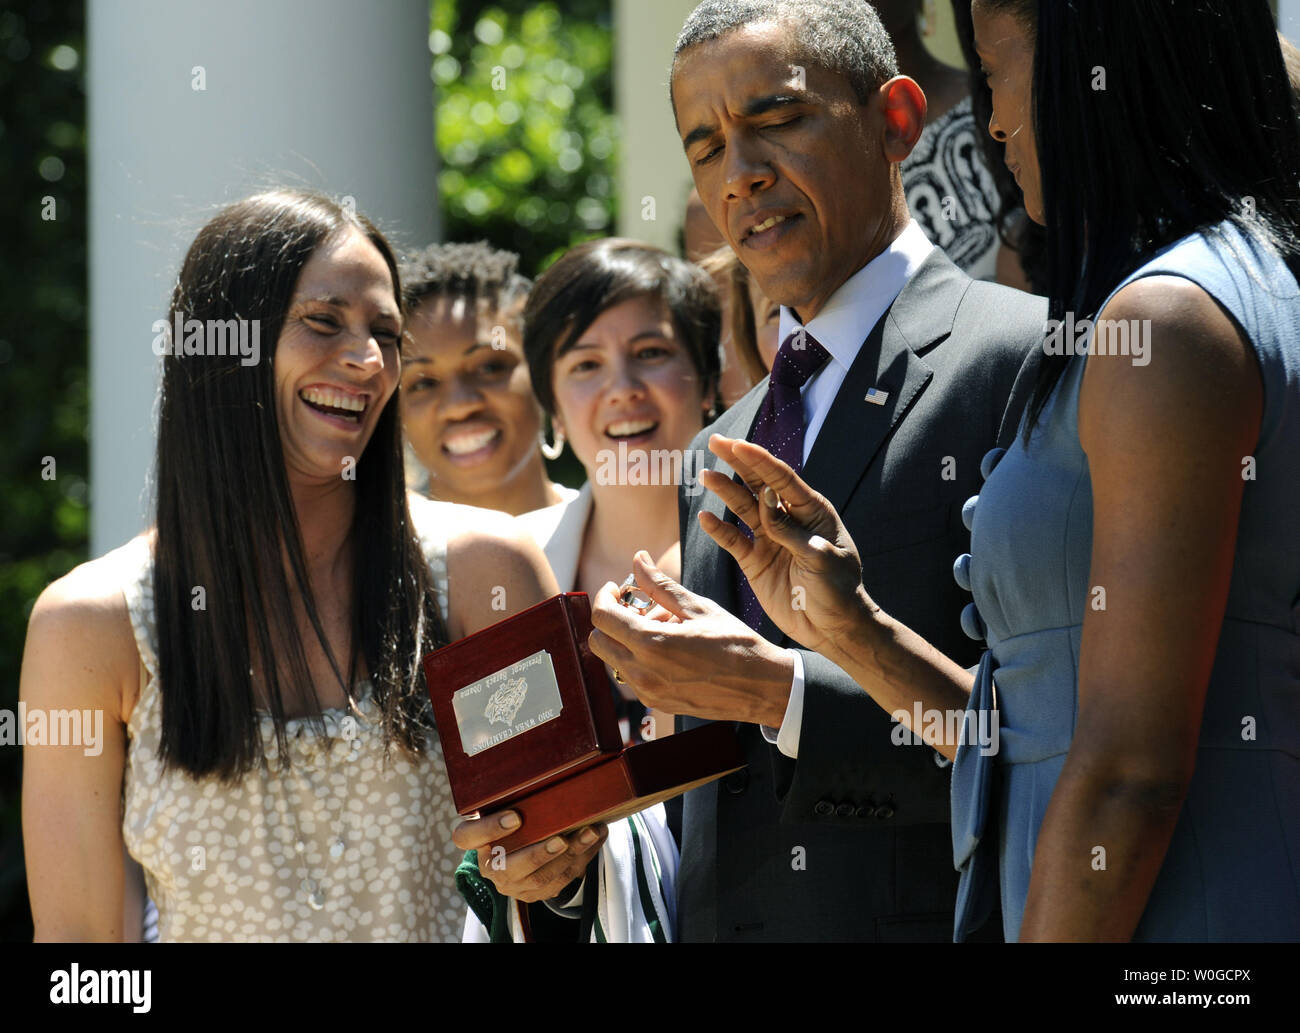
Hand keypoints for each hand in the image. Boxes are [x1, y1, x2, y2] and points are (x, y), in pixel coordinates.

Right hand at [451, 810, 606, 904]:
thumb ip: (510, 795)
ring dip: (571, 855)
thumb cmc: (511, 822)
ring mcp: (513, 884)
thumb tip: (540, 766)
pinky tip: (595, 838)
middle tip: (562, 839)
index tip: (515, 817)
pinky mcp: (535, 893)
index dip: (489, 828)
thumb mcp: (503, 807)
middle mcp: (490, 867)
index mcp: (476, 841)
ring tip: (591, 832)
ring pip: (542, 878)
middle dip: (540, 854)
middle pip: (509, 867)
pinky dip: (583, 858)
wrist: (514, 854)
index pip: (467, 837)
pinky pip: (561, 880)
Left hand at [588, 550, 794, 726]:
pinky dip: (639, 659)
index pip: (602, 617)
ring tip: (663, 629)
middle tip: (640, 607)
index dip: (604, 596)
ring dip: (627, 640)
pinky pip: (632, 676)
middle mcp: (642, 671)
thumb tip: (638, 558)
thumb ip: (660, 584)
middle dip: (612, 619)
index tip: (617, 588)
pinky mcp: (656, 703)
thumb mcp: (697, 607)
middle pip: (599, 640)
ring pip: (614, 659)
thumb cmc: (735, 644)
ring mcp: (647, 692)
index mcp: (651, 643)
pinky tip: (669, 650)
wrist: (761, 687)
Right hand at [699, 434, 871, 657]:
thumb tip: (764, 498)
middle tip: (716, 441)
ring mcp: (770, 540)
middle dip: (737, 462)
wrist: (834, 629)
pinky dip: (719, 530)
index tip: (737, 444)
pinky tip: (705, 517)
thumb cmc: (839, 590)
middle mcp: (788, 520)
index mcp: (812, 512)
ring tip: (705, 475)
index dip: (758, 460)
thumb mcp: (821, 557)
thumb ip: (790, 529)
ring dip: (724, 491)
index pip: (781, 479)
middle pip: (757, 484)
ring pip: (742, 509)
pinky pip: (733, 541)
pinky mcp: (756, 562)